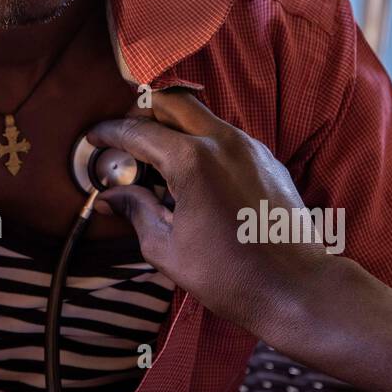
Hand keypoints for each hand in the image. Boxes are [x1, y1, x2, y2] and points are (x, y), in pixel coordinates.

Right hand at [86, 90, 331, 333]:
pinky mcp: (267, 160)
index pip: (138, 131)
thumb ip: (136, 212)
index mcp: (193, 160)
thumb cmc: (231, 275)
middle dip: (142, 114)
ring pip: (201, 117)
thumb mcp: (167, 248)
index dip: (109, 133)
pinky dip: (201, 143)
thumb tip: (111, 198)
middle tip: (125, 141)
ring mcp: (250, 148)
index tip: (94, 139)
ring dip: (174, 127)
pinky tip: (192, 178)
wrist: (297, 288)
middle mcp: (223, 142)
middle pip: (172, 102)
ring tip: (156, 163)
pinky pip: (225, 137)